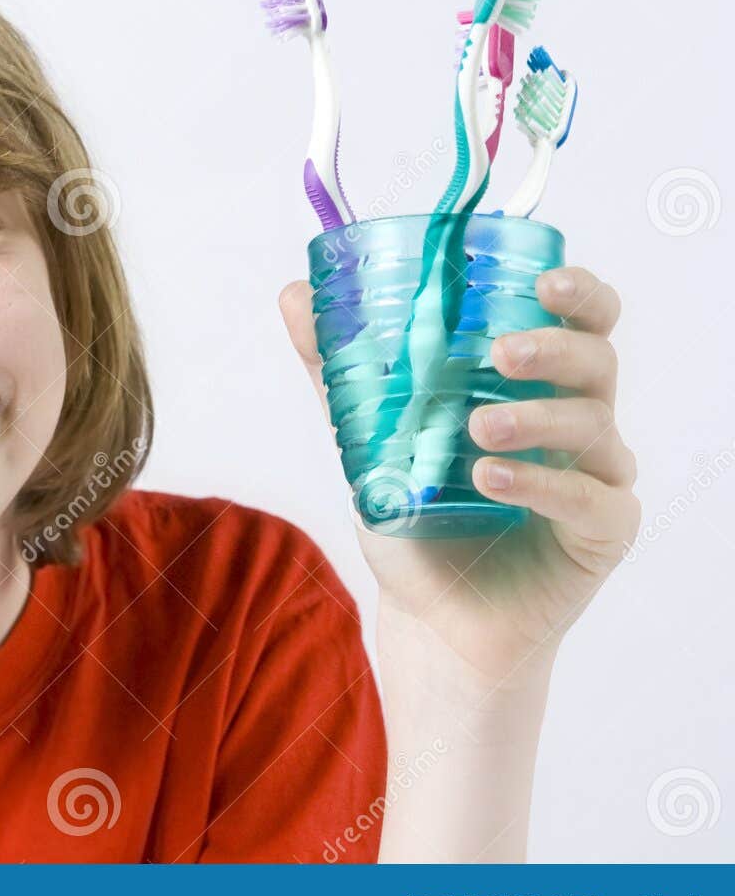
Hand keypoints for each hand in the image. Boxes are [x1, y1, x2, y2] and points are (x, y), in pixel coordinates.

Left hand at [278, 266, 641, 686]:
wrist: (428, 614)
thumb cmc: (417, 516)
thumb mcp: (369, 435)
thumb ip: (339, 367)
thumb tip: (293, 294)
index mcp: (535, 384)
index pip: (580, 321)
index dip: (576, 293)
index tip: (543, 281)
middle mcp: (576, 422)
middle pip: (596, 360)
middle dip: (553, 347)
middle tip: (499, 353)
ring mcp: (596, 477)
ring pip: (592, 424)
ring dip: (534, 417)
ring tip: (475, 428)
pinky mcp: (602, 534)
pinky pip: (590, 499)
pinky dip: (540, 484)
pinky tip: (492, 479)